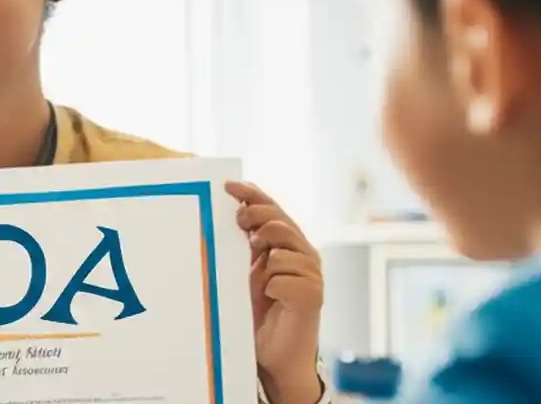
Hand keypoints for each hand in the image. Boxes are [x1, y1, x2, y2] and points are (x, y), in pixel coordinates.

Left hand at [226, 181, 323, 403]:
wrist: (275, 353)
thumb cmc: (259, 310)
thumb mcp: (247, 270)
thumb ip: (246, 243)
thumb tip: (229, 211)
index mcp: (290, 243)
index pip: (273, 209)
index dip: (253, 194)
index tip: (228, 186)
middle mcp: (305, 254)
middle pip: (279, 223)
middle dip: (255, 219)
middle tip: (239, 224)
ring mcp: (312, 274)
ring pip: (280, 251)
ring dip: (262, 264)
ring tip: (259, 281)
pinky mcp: (312, 296)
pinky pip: (281, 279)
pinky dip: (271, 288)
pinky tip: (271, 299)